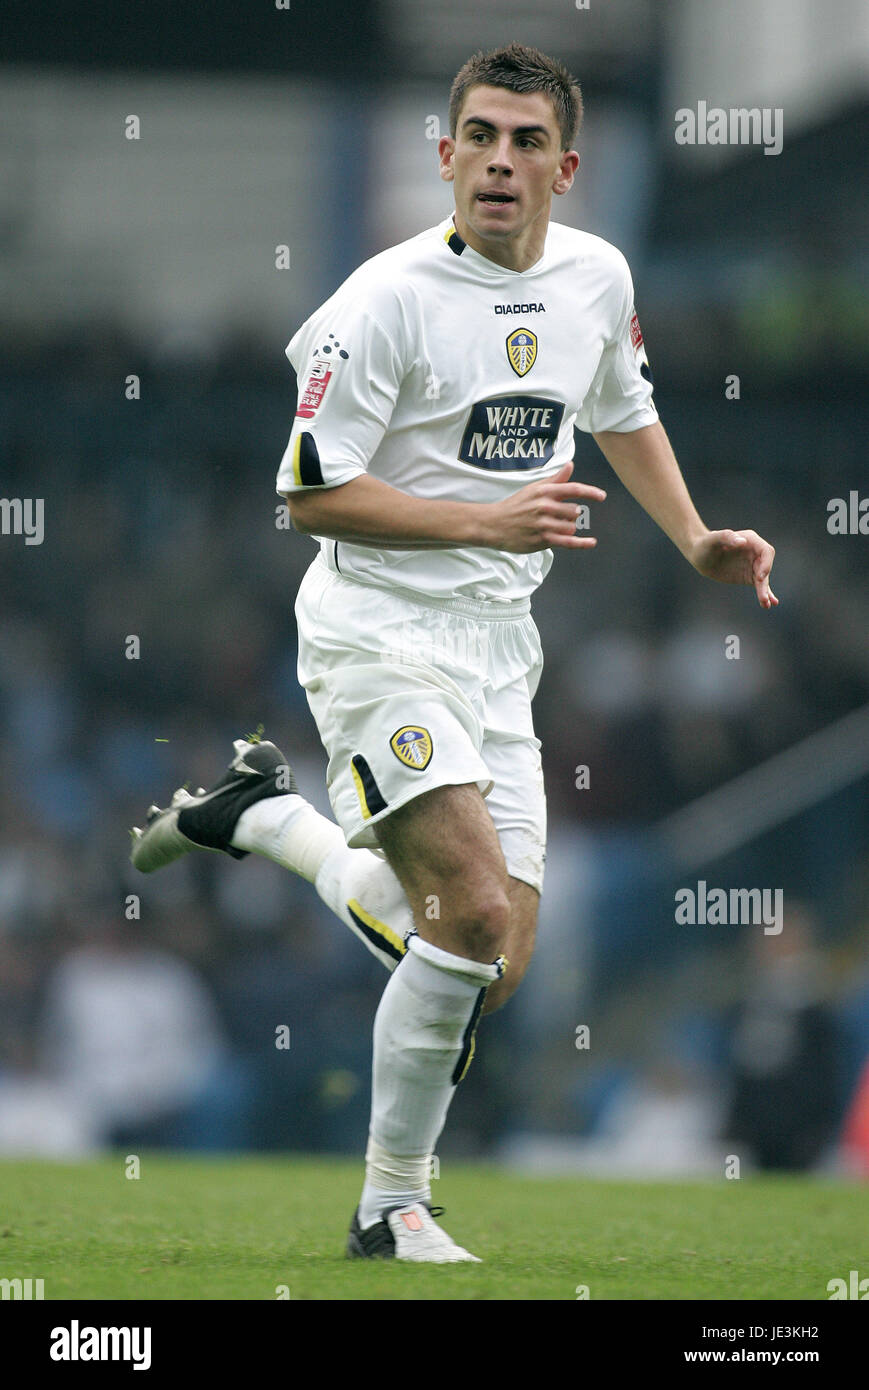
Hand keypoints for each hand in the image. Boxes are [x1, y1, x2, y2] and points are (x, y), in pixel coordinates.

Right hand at [487, 461, 606, 553]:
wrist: (494, 524)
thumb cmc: (515, 506)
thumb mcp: (534, 489)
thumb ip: (555, 480)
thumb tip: (570, 465)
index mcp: (544, 492)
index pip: (573, 489)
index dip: (591, 492)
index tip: (602, 496)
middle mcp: (544, 507)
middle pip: (574, 511)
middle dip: (573, 515)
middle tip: (560, 516)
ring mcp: (543, 524)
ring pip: (570, 527)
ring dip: (568, 527)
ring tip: (554, 526)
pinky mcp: (541, 540)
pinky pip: (567, 542)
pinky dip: (581, 543)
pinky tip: (592, 542)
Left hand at [690, 529, 777, 608]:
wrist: (700, 555)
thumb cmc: (706, 544)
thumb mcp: (713, 539)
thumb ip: (726, 536)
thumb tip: (742, 541)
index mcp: (751, 540)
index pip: (766, 551)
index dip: (767, 564)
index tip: (760, 577)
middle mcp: (755, 552)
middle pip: (766, 567)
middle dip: (764, 582)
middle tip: (762, 596)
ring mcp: (753, 565)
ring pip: (763, 579)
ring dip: (765, 591)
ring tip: (766, 604)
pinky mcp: (749, 576)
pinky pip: (759, 585)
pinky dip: (764, 594)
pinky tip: (768, 604)